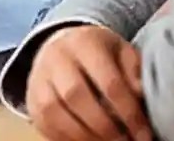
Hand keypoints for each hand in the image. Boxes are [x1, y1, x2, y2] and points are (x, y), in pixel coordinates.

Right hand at [27, 24, 151, 140]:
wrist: (62, 44)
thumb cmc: (99, 52)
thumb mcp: (122, 52)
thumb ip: (134, 71)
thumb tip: (141, 95)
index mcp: (84, 42)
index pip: (108, 81)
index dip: (129, 113)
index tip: (144, 133)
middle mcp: (55, 56)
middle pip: (76, 95)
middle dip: (105, 126)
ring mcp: (38, 77)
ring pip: (54, 111)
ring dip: (83, 136)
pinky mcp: (30, 97)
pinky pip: (43, 122)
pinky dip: (65, 139)